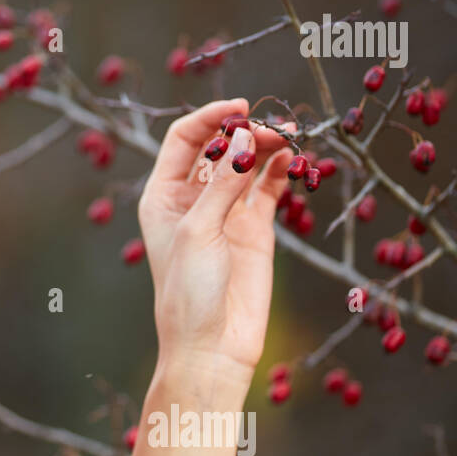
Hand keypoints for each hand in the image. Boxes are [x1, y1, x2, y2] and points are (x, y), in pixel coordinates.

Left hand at [137, 98, 295, 383]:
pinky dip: (280, 170)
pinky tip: (294, 159)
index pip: (184, 139)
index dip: (210, 119)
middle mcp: (193, 199)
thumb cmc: (189, 291)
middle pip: (220, 147)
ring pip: (247, 164)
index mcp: (163, 195)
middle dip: (245, 131)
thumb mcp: (199, 230)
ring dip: (266, 146)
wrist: (213, 346)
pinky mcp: (254, 229)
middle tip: (275, 126)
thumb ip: (223, 184)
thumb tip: (246, 136)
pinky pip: (268, 189)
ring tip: (290, 137)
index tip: (240, 109)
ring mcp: (225, 212)